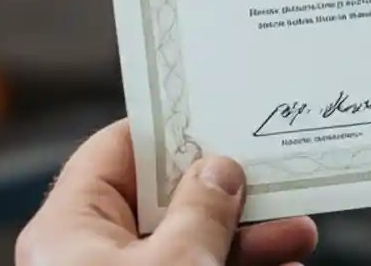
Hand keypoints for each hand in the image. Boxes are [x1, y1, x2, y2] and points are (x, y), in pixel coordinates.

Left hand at [16, 121, 316, 265]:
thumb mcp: (175, 265)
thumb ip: (202, 210)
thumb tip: (218, 171)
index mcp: (69, 228)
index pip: (117, 153)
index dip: (171, 132)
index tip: (222, 119)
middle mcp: (88, 257)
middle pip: (163, 203)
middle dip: (230, 196)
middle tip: (279, 185)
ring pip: (187, 248)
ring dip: (247, 240)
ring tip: (300, 236)